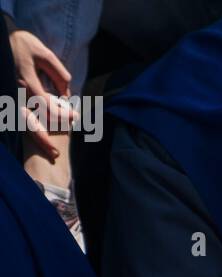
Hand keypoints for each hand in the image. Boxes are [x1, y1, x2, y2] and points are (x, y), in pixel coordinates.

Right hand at [9, 28, 71, 161]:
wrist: (2, 39)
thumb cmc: (24, 45)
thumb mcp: (44, 54)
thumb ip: (58, 73)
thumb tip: (67, 93)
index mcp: (27, 82)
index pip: (48, 108)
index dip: (62, 117)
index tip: (74, 118)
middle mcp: (17, 92)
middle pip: (30, 124)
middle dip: (44, 140)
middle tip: (56, 153)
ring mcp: (10, 95)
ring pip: (22, 123)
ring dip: (34, 139)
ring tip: (48, 152)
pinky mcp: (8, 97)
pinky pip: (17, 117)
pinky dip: (27, 129)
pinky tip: (37, 139)